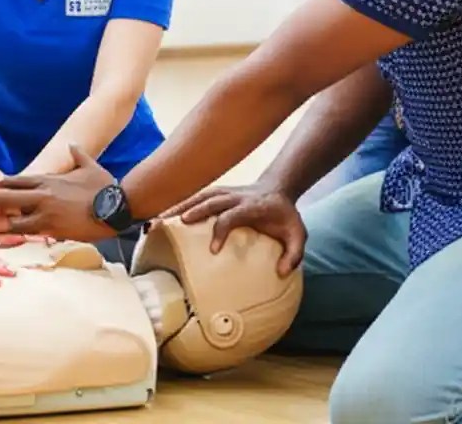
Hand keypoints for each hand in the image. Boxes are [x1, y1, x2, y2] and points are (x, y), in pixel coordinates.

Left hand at [0, 144, 115, 242]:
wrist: (116, 205)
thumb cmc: (104, 186)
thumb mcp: (90, 166)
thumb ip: (78, 155)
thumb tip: (73, 144)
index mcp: (49, 180)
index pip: (18, 180)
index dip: (3, 183)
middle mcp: (43, 194)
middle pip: (8, 196)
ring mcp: (45, 212)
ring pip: (14, 217)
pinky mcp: (52, 228)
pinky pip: (29, 232)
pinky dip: (17, 234)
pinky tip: (5, 238)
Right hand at [159, 181, 305, 275]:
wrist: (279, 188)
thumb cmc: (285, 216)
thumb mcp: (298, 235)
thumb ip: (294, 254)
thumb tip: (282, 273)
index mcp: (253, 206)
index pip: (233, 215)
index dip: (221, 230)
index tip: (212, 250)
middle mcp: (237, 196)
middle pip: (212, 200)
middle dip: (195, 210)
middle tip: (177, 223)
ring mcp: (227, 191)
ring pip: (201, 195)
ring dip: (182, 205)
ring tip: (162, 217)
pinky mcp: (219, 191)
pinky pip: (198, 195)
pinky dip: (182, 202)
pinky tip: (168, 212)